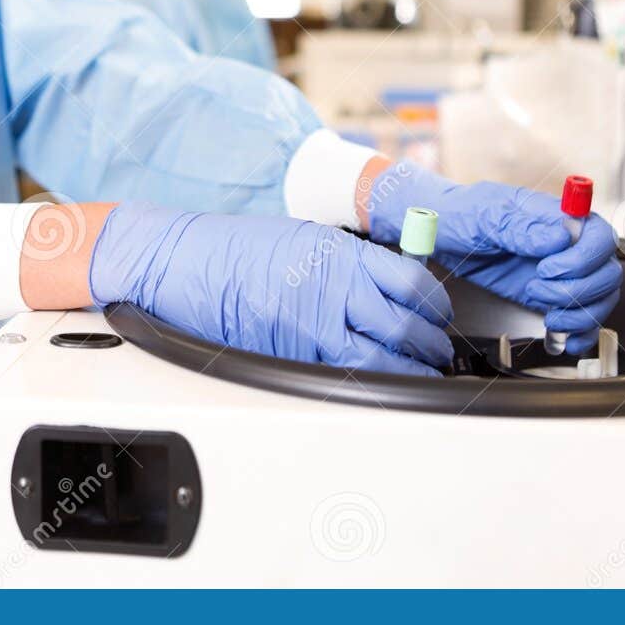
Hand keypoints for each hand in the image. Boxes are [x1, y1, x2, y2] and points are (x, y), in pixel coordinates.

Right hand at [89, 203, 453, 375]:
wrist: (184, 262)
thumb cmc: (238, 248)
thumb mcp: (305, 239)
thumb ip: (350, 262)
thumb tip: (391, 286)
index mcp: (340, 253)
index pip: (412, 281)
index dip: (435, 304)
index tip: (439, 315)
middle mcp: (333, 288)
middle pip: (405, 326)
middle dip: (430, 346)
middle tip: (439, 353)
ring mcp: (311, 325)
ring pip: (380, 360)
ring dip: (408, 371)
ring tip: (418, 374)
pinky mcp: (289, 355)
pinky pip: (340, 378)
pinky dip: (366, 385)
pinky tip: (376, 386)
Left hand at [367, 165, 621, 353]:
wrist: (438, 235)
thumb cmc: (460, 214)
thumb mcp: (484, 216)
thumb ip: (520, 227)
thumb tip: (557, 238)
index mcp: (555, 217)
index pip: (599, 235)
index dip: (583, 259)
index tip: (548, 269)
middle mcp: (566, 245)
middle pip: (606, 272)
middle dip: (576, 290)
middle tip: (537, 290)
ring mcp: (560, 272)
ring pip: (600, 297)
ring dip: (579, 314)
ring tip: (548, 315)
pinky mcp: (550, 295)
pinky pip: (583, 316)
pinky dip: (580, 332)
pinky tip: (564, 338)